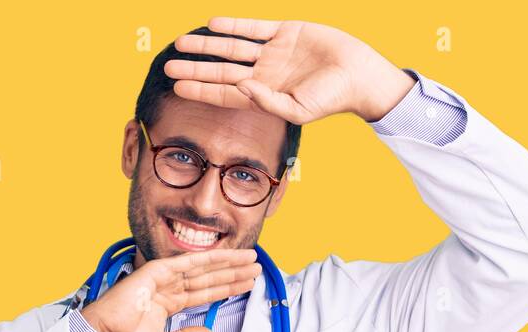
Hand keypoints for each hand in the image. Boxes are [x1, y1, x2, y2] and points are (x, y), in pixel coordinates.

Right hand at [80, 248, 260, 331]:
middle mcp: (169, 287)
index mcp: (171, 302)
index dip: (227, 287)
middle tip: (257, 267)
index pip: (206, 292)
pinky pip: (187, 262)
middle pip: (209, 277)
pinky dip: (207, 258)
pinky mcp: (156, 271)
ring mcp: (163, 277)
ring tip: (251, 259)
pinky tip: (227, 256)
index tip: (247, 284)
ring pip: (202, 268)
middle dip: (234, 272)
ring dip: (227, 263)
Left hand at [165, 17, 415, 124]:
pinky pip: (253, 27)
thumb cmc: (332, 99)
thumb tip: (241, 88)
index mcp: (265, 97)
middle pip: (221, 72)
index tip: (177, 88)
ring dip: (206, 47)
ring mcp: (273, 53)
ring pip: (231, 48)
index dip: (200, 91)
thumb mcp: (298, 110)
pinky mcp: (286, 32)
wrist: (359, 75)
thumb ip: (268, 102)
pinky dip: (233, 25)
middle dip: (195, 70)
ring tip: (180, 44)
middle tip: (167, 67)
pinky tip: (212, 24)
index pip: (225, 94)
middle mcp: (264, 75)